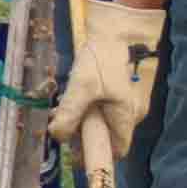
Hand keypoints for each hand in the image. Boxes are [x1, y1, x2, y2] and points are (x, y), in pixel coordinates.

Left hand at [48, 2, 165, 159]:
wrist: (113, 32)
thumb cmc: (101, 59)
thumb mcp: (82, 86)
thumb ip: (69, 113)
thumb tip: (57, 136)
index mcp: (126, 116)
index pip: (117, 150)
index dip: (97, 155)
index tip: (73, 153)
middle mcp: (130, 114)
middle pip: (106, 137)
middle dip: (82, 135)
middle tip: (60, 126)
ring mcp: (124, 104)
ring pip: (101, 123)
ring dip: (80, 121)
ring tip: (60, 111)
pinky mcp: (117, 95)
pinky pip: (101, 111)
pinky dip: (85, 110)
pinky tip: (70, 100)